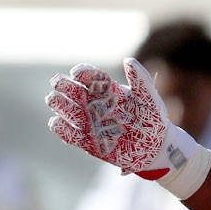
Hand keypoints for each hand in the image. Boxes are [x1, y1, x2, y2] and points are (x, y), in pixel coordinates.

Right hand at [46, 58, 196, 183]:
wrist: (156, 149)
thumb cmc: (154, 120)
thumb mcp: (150, 99)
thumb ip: (141, 80)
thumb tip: (128, 60)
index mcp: (107, 90)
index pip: (90, 76)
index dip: (82, 73)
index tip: (77, 74)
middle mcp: (94, 104)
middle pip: (73, 91)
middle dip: (63, 86)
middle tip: (58, 84)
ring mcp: (89, 122)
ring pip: (67, 110)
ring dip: (59, 104)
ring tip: (53, 100)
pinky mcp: (88, 142)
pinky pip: (70, 135)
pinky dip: (61, 129)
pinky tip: (57, 123)